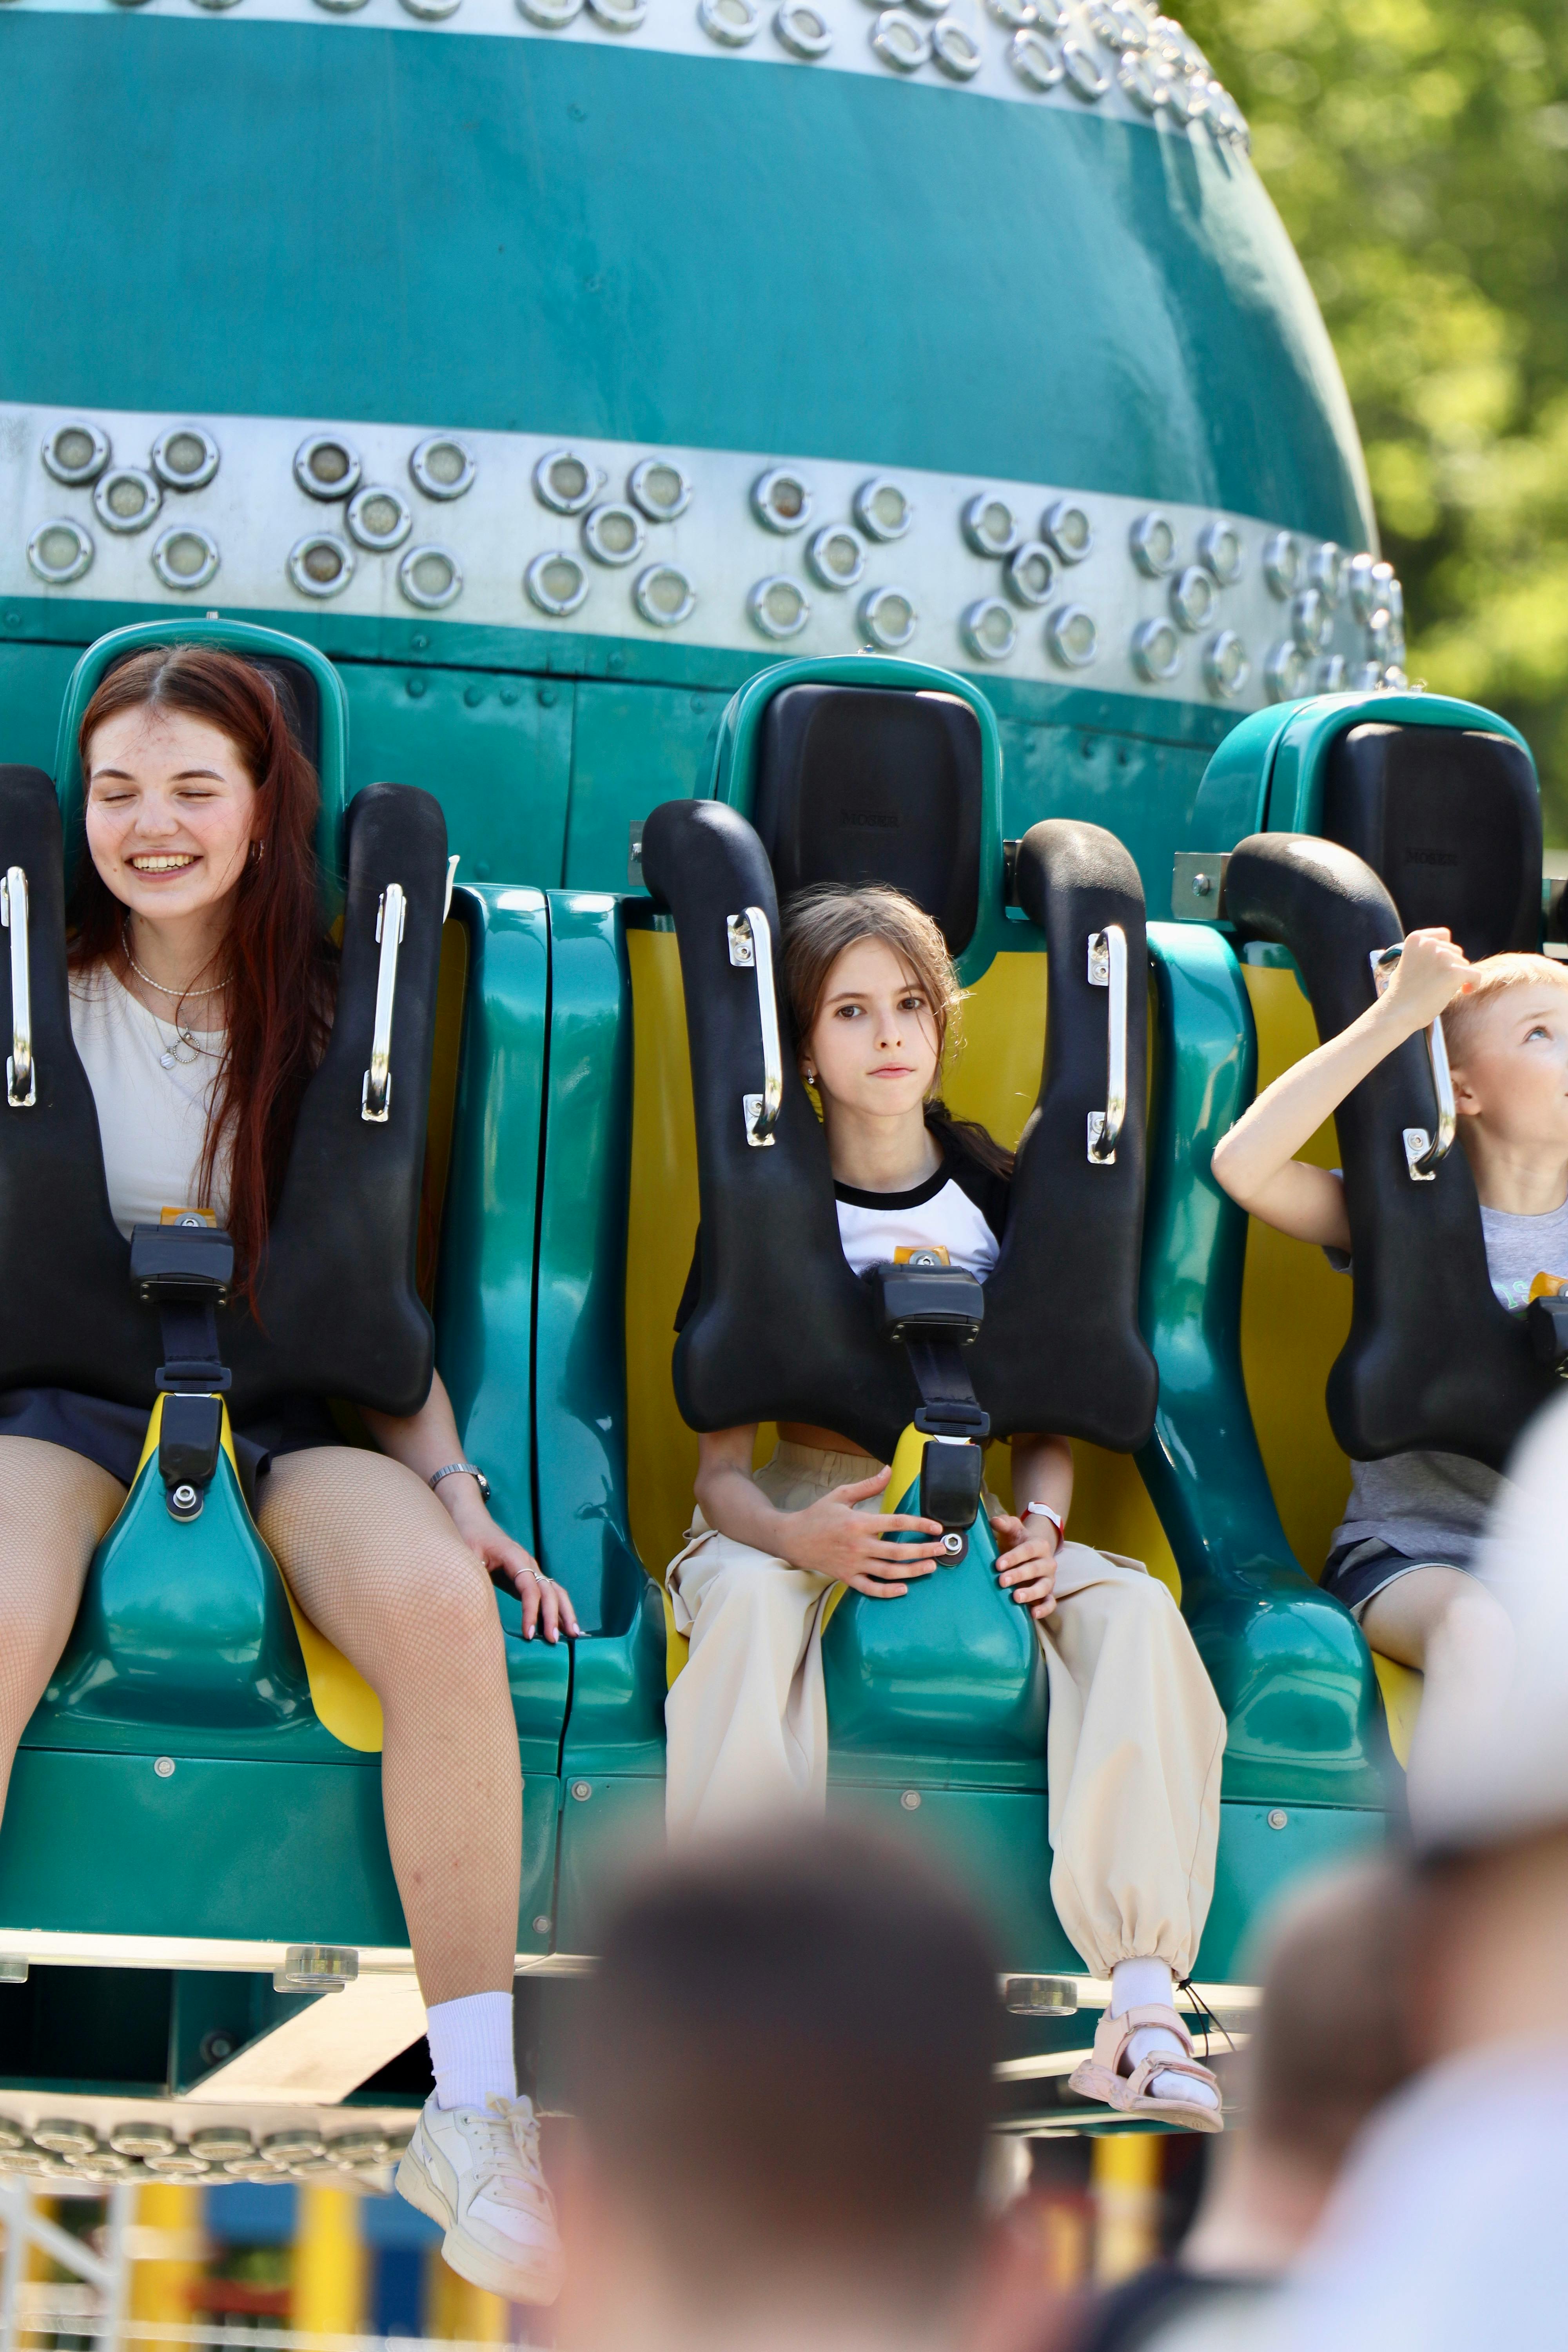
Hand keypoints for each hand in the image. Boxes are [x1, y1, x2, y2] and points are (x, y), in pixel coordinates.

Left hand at [437, 1482, 580, 1643]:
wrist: (474, 1523)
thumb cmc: (469, 1539)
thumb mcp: (466, 1556)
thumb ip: (472, 1576)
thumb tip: (474, 1605)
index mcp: (515, 1557)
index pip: (530, 1588)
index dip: (531, 1612)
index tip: (528, 1634)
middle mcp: (528, 1563)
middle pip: (548, 1591)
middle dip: (554, 1616)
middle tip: (554, 1641)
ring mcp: (532, 1569)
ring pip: (556, 1591)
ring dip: (565, 1612)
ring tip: (574, 1635)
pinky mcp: (529, 1577)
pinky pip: (549, 1593)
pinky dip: (559, 1608)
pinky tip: (564, 1625)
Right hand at [778, 1468, 946, 1596]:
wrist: (793, 1539)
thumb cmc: (818, 1515)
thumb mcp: (841, 1495)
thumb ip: (869, 1485)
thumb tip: (889, 1470)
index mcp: (859, 1522)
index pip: (897, 1523)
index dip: (920, 1524)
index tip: (936, 1527)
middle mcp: (858, 1545)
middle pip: (898, 1551)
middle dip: (924, 1550)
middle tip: (941, 1548)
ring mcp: (853, 1564)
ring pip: (889, 1572)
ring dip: (913, 1571)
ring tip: (930, 1566)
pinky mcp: (847, 1577)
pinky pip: (870, 1589)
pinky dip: (888, 1592)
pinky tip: (904, 1588)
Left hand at [990, 1511, 1058, 1619]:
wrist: (1030, 1553)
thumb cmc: (1017, 1541)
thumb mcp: (1012, 1529)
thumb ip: (1004, 1523)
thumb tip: (994, 1521)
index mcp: (1039, 1545)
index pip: (1027, 1550)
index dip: (1013, 1557)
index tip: (998, 1564)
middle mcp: (1047, 1562)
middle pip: (1035, 1569)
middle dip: (1018, 1575)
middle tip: (1001, 1580)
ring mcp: (1049, 1580)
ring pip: (1044, 1587)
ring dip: (1030, 1593)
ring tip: (1016, 1597)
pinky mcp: (1048, 1594)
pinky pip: (1050, 1603)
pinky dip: (1044, 1610)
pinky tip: (1032, 1614)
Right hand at [1376, 928, 1471, 1032]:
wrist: (1397, 1012)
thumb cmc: (1401, 994)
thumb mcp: (1406, 964)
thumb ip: (1423, 954)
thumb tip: (1444, 954)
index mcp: (1416, 939)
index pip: (1444, 935)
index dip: (1447, 950)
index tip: (1444, 964)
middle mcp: (1430, 944)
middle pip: (1455, 951)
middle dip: (1452, 966)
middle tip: (1441, 983)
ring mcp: (1442, 957)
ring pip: (1464, 964)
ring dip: (1458, 977)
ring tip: (1444, 991)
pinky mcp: (1453, 972)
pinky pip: (1475, 975)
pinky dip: (1473, 983)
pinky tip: (1466, 991)